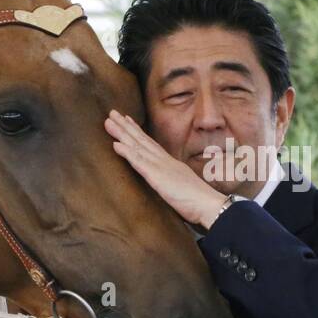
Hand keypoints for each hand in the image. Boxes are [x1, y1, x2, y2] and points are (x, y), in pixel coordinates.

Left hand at [104, 110, 225, 228]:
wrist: (209, 204)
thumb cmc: (198, 200)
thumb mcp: (182, 187)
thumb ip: (173, 181)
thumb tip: (168, 182)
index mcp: (170, 163)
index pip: (150, 144)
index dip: (138, 132)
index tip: (127, 120)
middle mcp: (164, 161)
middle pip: (142, 140)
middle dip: (126, 126)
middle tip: (112, 113)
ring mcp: (160, 167)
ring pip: (138, 146)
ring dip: (122, 133)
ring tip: (109, 121)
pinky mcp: (157, 176)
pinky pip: (139, 162)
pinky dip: (127, 152)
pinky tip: (115, 144)